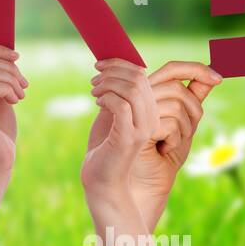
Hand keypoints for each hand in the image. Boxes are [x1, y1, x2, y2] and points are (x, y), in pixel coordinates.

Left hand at [82, 59, 156, 196]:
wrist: (102, 182)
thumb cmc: (104, 149)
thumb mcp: (110, 116)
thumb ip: (114, 95)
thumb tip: (107, 69)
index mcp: (149, 110)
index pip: (142, 75)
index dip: (120, 63)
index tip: (100, 65)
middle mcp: (151, 118)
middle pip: (138, 78)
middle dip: (112, 71)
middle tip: (94, 79)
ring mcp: (142, 128)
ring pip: (131, 89)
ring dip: (107, 83)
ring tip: (94, 91)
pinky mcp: (129, 137)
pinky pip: (121, 105)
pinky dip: (106, 97)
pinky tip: (97, 103)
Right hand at [130, 61, 220, 224]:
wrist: (144, 183)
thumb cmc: (162, 154)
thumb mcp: (184, 124)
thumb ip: (193, 99)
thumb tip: (214, 77)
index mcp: (149, 91)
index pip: (173, 68)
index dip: (196, 68)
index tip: (219, 79)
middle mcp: (139, 97)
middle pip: (178, 88)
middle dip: (193, 111)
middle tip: (184, 133)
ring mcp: (134, 110)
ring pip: (176, 105)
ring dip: (184, 130)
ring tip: (169, 143)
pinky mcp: (135, 126)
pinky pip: (170, 124)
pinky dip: (174, 141)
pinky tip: (162, 149)